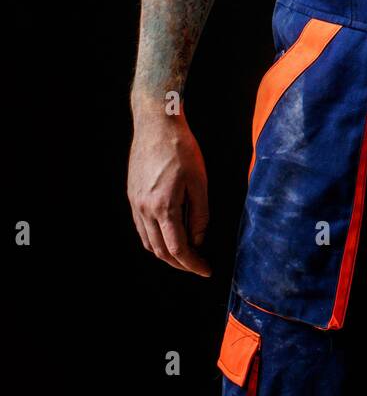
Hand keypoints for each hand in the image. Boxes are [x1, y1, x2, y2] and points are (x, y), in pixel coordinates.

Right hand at [127, 107, 210, 275]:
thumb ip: (200, 214)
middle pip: (160, 250)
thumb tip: (199, 240)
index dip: (193, 264)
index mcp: (164, 207)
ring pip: (148, 241)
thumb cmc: (182, 149)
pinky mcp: (132, 195)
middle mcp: (145, 209)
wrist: (156, 124)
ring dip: (166, 254)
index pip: (178, 248)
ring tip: (186, 255)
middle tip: (198, 266)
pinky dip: (155, 239)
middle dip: (180, 263)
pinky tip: (168, 235)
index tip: (206, 270)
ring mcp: (135, 203)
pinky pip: (141, 228)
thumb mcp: (199, 181)